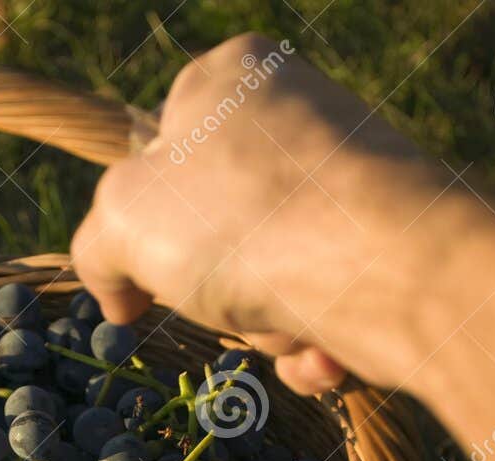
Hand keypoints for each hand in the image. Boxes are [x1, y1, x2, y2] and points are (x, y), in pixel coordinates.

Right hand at [71, 34, 494, 460]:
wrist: (388, 269)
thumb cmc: (243, 220)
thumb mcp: (123, 219)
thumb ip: (98, 247)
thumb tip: (118, 291)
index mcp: (233, 76)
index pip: (160, 152)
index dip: (141, 224)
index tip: (138, 282)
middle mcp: (301, 115)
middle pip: (217, 232)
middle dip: (215, 290)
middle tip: (223, 299)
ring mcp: (353, 181)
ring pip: (272, 278)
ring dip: (266, 325)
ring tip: (286, 320)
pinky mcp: (396, 245)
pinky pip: (328, 305)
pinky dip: (317, 342)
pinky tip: (326, 349)